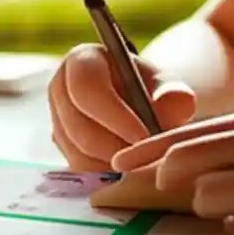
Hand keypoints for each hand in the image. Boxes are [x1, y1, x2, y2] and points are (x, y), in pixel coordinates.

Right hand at [48, 43, 196, 171]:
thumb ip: (173, 91)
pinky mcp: (59, 144)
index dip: (113, 115)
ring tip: (141, 160)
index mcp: (81, 61)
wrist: (136, 102)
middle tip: (146, 157)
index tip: (144, 136)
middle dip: (114, 147)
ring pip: (77, 151)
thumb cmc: (148, 88)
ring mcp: (56, 118)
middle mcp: (59, 88)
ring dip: (111, 163)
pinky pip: (79, 166)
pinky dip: (105, 172)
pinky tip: (127, 165)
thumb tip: (177, 100)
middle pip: (78, 126)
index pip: (86, 87)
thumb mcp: (164, 84)